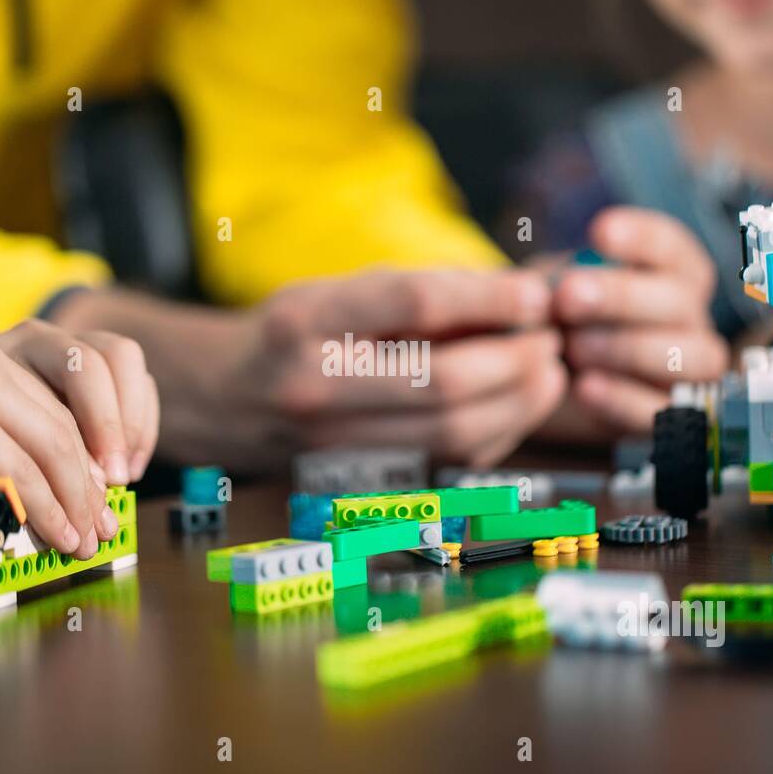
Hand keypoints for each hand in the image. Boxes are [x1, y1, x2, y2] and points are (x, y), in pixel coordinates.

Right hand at [0, 314, 134, 558]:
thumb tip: (14, 488)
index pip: (47, 398)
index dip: (77, 450)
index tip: (93, 489)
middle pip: (59, 422)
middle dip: (87, 480)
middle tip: (104, 521)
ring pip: (49, 448)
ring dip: (75, 502)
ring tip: (87, 540)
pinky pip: (19, 472)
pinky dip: (45, 511)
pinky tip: (56, 537)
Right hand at [56, 270, 566, 469]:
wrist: (220, 400)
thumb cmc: (292, 334)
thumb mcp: (336, 290)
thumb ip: (418, 295)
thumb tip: (518, 299)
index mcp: (306, 320)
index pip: (416, 305)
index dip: (489, 298)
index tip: (535, 294)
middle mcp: (312, 386)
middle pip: (444, 382)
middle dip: (517, 360)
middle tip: (553, 340)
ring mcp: (330, 445)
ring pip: (452, 435)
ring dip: (518, 405)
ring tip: (549, 374)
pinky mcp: (352, 483)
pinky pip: (443, 466)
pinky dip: (493, 438)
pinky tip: (515, 410)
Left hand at [551, 207, 727, 432]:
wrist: (543, 376)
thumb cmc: (557, 317)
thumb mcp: (552, 291)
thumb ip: (556, 284)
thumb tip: (542, 287)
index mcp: (671, 274)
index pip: (674, 248)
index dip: (643, 239)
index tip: (598, 232)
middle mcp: (688, 318)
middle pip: (680, 302)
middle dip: (623, 296)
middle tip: (569, 296)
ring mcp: (686, 369)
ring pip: (687, 356)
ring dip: (629, 349)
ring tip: (575, 348)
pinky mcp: (666, 414)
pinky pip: (661, 409)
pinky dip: (623, 399)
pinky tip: (584, 387)